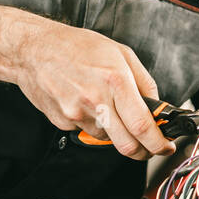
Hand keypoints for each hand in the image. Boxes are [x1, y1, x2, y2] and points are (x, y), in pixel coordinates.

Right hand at [13, 17, 175, 160]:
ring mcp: (77, 114)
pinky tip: (85, 102)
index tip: (165, 147)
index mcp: (115, 81)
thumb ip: (143, 81)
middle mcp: (96, 100)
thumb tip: (158, 106)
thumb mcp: (120, 53)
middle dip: (143, 152)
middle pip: (127, 145)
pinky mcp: (63, 122)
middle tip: (148, 146)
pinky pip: (86, 130)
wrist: (34, 49)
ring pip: (107, 139)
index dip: (158, 143)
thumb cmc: (76, 46)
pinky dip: (93, 122)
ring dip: (114, 131)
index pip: (143, 125)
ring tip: (105, 105)